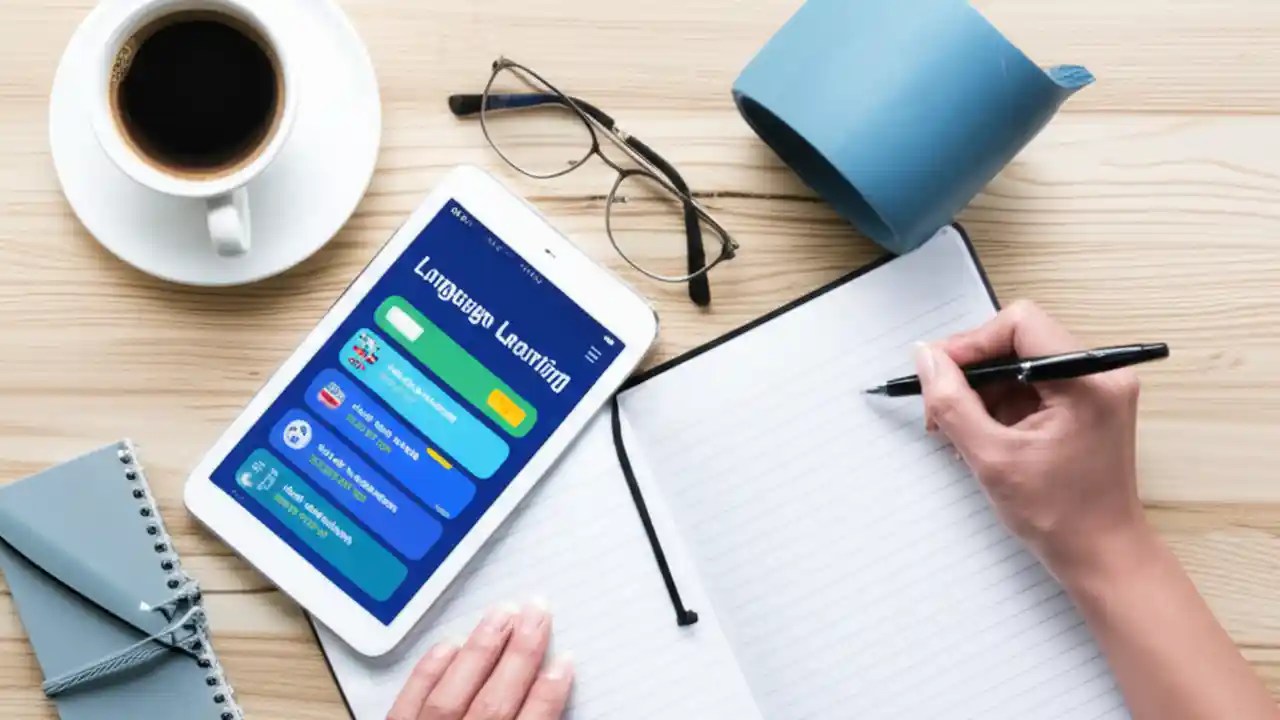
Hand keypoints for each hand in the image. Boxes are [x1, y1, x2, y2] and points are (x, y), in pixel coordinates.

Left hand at [388, 602, 572, 719]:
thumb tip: (548, 687)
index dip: (549, 692)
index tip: (564, 662)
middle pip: (495, 702)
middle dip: (520, 653)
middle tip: (538, 613)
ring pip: (452, 695)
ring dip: (480, 650)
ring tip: (502, 613)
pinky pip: (409, 703)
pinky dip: (429, 672)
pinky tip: (448, 645)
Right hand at [913, 301, 1150, 583]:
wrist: (1102, 555)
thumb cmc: (1058, 516)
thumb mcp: (991, 458)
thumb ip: (952, 403)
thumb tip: (925, 358)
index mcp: (1087, 381)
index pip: (1019, 324)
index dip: (971, 344)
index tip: (937, 373)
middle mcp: (1099, 374)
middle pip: (1019, 340)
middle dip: (972, 369)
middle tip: (938, 406)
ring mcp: (1095, 389)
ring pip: (1021, 362)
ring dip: (982, 389)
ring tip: (955, 427)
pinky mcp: (1085, 405)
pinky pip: (1031, 385)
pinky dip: (999, 403)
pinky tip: (979, 432)